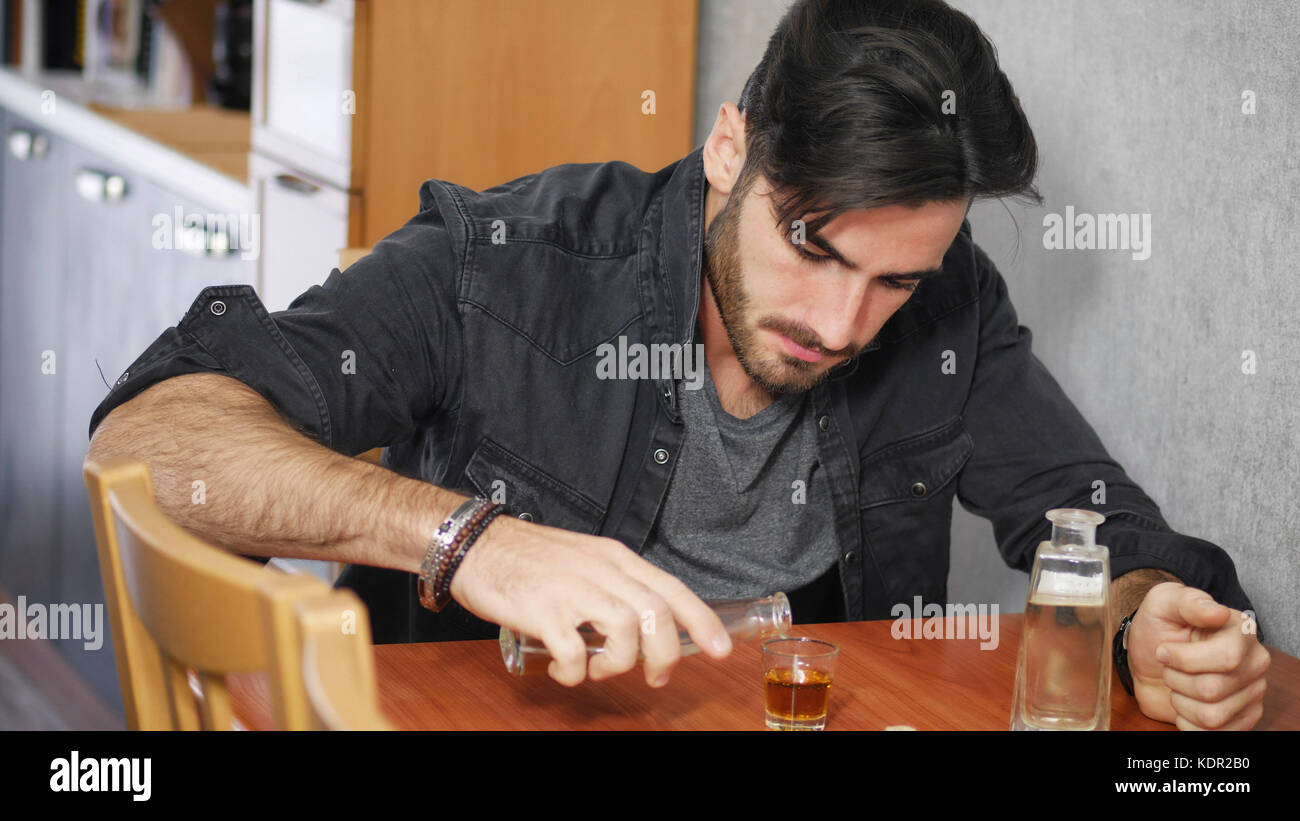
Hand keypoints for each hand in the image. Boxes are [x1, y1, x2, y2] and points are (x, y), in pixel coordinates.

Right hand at [449, 515, 732, 686]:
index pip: (671, 587)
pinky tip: (565, 671)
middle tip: (657, 677)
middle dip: (666, 654)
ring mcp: (572, 589)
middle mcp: (601, 570)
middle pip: (657, 613)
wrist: (475, 544)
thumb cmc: (528, 558)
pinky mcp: (542, 610)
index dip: (701, 621)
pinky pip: (573, 651)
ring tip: (598, 670)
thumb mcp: (584, 560)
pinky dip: (575, 672)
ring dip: (619, 663)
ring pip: (626, 630)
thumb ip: (613, 585)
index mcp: (614, 557)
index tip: (722, 649)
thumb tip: (641, 626)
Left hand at [1126, 582, 1269, 729]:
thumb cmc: (1158, 629)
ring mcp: (1251, 692)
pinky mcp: (1242, 718)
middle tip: (1171, 668)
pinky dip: (1188, 722)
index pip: (1226, 659)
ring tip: (1178, 684)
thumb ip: (1187, 602)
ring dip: (1180, 702)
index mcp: (1240, 631)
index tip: (1163, 650)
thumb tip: (1216, 611)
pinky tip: (1185, 703)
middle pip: (1212, 689)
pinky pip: (1214, 734)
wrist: (1150, 659)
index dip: (1184, 659)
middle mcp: (1254, 662)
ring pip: (1211, 716)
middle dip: (1176, 680)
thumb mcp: (1163, 603)